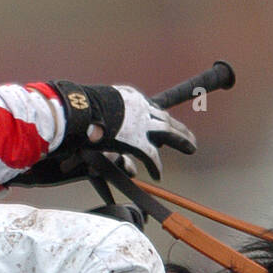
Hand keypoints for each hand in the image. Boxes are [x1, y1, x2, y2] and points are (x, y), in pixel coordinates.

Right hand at [52, 82, 195, 179]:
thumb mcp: (92, 110)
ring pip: (168, 131)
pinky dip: (155, 166)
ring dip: (182, 140)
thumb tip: (95, 133)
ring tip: (191, 148)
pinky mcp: (137, 141)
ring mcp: (141, 124)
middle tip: (189, 136)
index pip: (150, 108)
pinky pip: (151, 155)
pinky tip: (157, 175)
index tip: (164, 123)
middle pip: (164, 118)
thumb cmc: (80, 109)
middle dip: (178, 128)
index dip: (159, 118)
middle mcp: (140, 108)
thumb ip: (98, 120)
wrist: (81, 110)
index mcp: (130, 98)